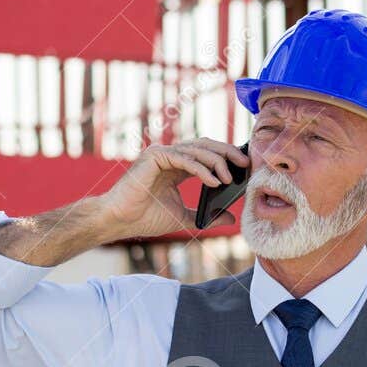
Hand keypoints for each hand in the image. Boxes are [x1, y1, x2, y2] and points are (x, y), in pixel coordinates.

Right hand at [96, 138, 248, 239]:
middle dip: (228, 153)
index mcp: (177, 166)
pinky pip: (184, 158)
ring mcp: (161, 153)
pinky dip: (201, 169)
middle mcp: (170, 156)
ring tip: (229, 178)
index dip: (226, 157)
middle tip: (246, 164)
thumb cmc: (146, 217)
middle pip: (205, 146)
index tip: (245, 168)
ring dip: (217, 162)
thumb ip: (207, 216)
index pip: (207, 154)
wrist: (120, 220)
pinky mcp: (154, 156)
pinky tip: (214, 182)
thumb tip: (231, 218)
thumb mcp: (185, 217)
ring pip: (197, 150)